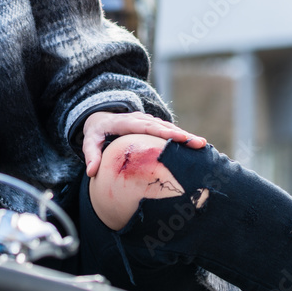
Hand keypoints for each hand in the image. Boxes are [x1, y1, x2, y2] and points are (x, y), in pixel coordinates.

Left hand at [81, 111, 207, 176]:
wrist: (100, 118)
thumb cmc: (96, 132)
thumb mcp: (90, 141)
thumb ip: (91, 155)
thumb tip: (92, 172)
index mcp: (126, 122)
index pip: (148, 127)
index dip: (164, 132)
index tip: (179, 138)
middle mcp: (140, 119)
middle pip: (164, 127)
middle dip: (182, 134)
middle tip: (199, 143)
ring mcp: (148, 121)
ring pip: (169, 128)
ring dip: (185, 136)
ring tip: (202, 145)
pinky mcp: (152, 126)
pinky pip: (168, 130)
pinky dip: (181, 137)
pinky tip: (193, 146)